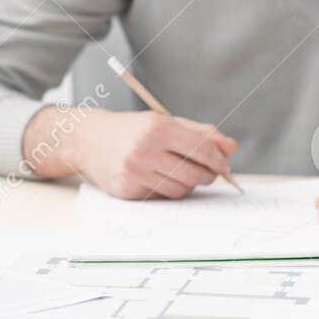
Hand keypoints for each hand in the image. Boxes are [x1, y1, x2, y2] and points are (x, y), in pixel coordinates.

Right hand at [29, 107, 236, 199]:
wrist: (87, 140)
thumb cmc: (130, 129)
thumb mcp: (163, 122)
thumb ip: (199, 133)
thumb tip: (230, 147)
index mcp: (157, 127)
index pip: (202, 149)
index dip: (218, 160)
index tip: (224, 165)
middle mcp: (145, 150)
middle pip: (194, 173)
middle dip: (207, 175)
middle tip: (208, 172)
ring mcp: (135, 172)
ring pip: (180, 189)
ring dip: (188, 184)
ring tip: (180, 173)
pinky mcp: (127, 189)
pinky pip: (162, 196)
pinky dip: (167, 189)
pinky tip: (159, 178)